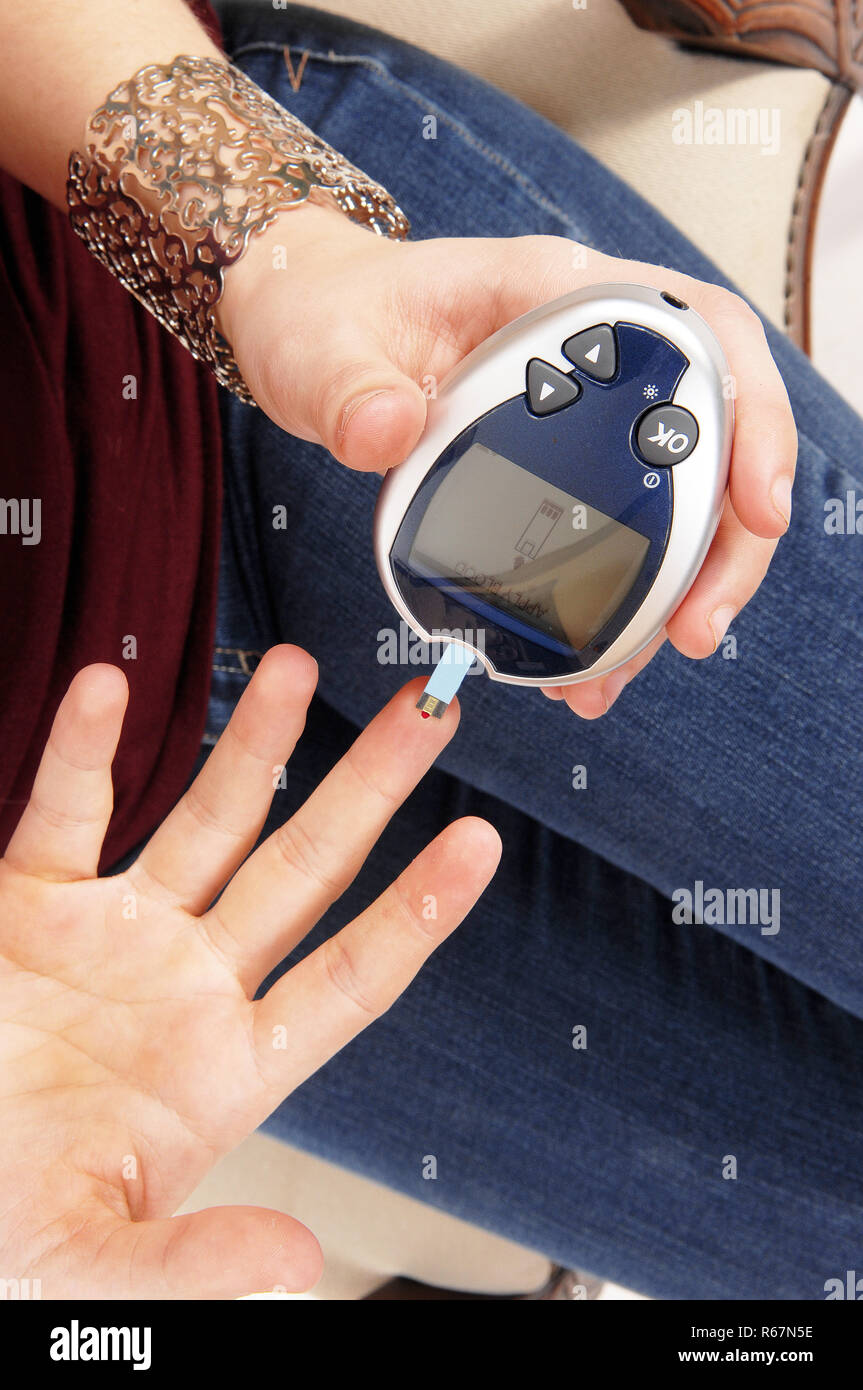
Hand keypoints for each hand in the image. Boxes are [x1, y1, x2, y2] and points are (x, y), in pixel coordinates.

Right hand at [0, 646, 499, 1298]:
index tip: (479, 843)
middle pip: (303, 868)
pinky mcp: (32, 903)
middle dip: (369, 789)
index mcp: (229, 1065)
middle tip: (430, 713)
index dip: (417, 912)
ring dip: (252, 744)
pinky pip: (66, 813)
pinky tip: (108, 690)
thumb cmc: (10, 1228)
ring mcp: (117, 933)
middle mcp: (190, 982)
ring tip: (298, 669)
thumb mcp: (92, 1262)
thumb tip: (297, 1262)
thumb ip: (191, 1263)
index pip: (351, 976)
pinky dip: (84, 752)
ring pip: (205, 820)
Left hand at [218, 204, 796, 717]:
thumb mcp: (318, 348)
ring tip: (632, 671)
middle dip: (725, 541)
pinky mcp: (561, 461)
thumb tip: (386, 429)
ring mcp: (583, 408)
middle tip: (693, 632)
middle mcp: (592, 346)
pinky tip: (588, 664)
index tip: (758, 510)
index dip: (750, 417)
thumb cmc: (321, 317)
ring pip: (673, 496)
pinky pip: (617, 529)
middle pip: (713, 432)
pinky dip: (614, 602)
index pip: (699, 332)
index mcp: (557, 290)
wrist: (307, 332)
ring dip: (673, 589)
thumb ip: (347, 386)